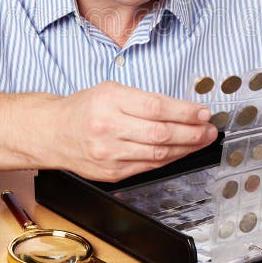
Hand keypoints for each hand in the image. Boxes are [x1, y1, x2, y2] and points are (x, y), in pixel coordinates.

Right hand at [46, 81, 217, 181]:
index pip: (156, 107)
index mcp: (110, 101)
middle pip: (160, 134)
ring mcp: (110, 153)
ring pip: (158, 154)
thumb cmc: (83, 108)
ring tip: (201, 140)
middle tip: (209, 129)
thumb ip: (142, 99)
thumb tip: (180, 109)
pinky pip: (148, 167)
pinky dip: (168, 160)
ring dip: (186, 148)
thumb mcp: (111, 90)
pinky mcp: (112, 173)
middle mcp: (108, 127)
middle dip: (192, 133)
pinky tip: (180, 153)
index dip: (185, 112)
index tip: (203, 112)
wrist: (52, 133)